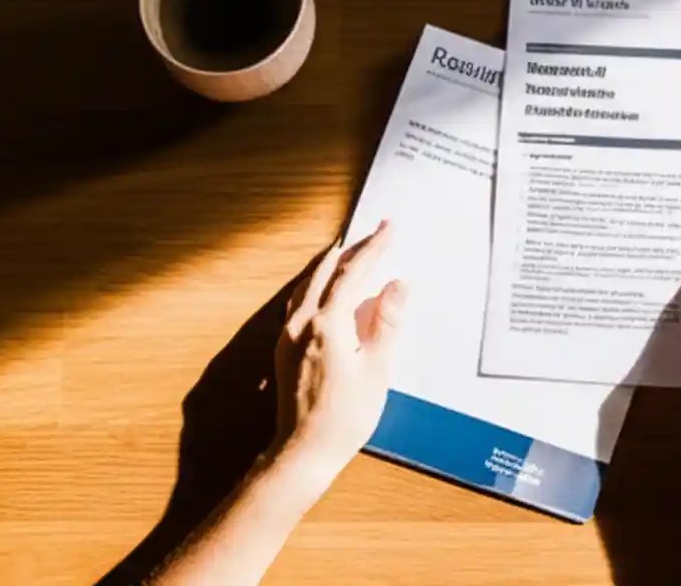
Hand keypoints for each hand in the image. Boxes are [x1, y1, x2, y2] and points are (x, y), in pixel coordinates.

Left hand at [271, 220, 406, 477]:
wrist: (303, 452)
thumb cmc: (345, 417)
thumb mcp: (377, 370)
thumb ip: (386, 323)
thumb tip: (397, 286)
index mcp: (326, 325)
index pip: (352, 274)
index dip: (373, 249)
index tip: (388, 229)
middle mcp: (301, 324)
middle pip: (325, 272)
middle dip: (352, 250)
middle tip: (374, 234)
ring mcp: (288, 336)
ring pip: (307, 286)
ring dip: (330, 265)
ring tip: (348, 252)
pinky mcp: (284, 350)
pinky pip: (299, 303)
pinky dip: (315, 286)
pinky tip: (324, 290)